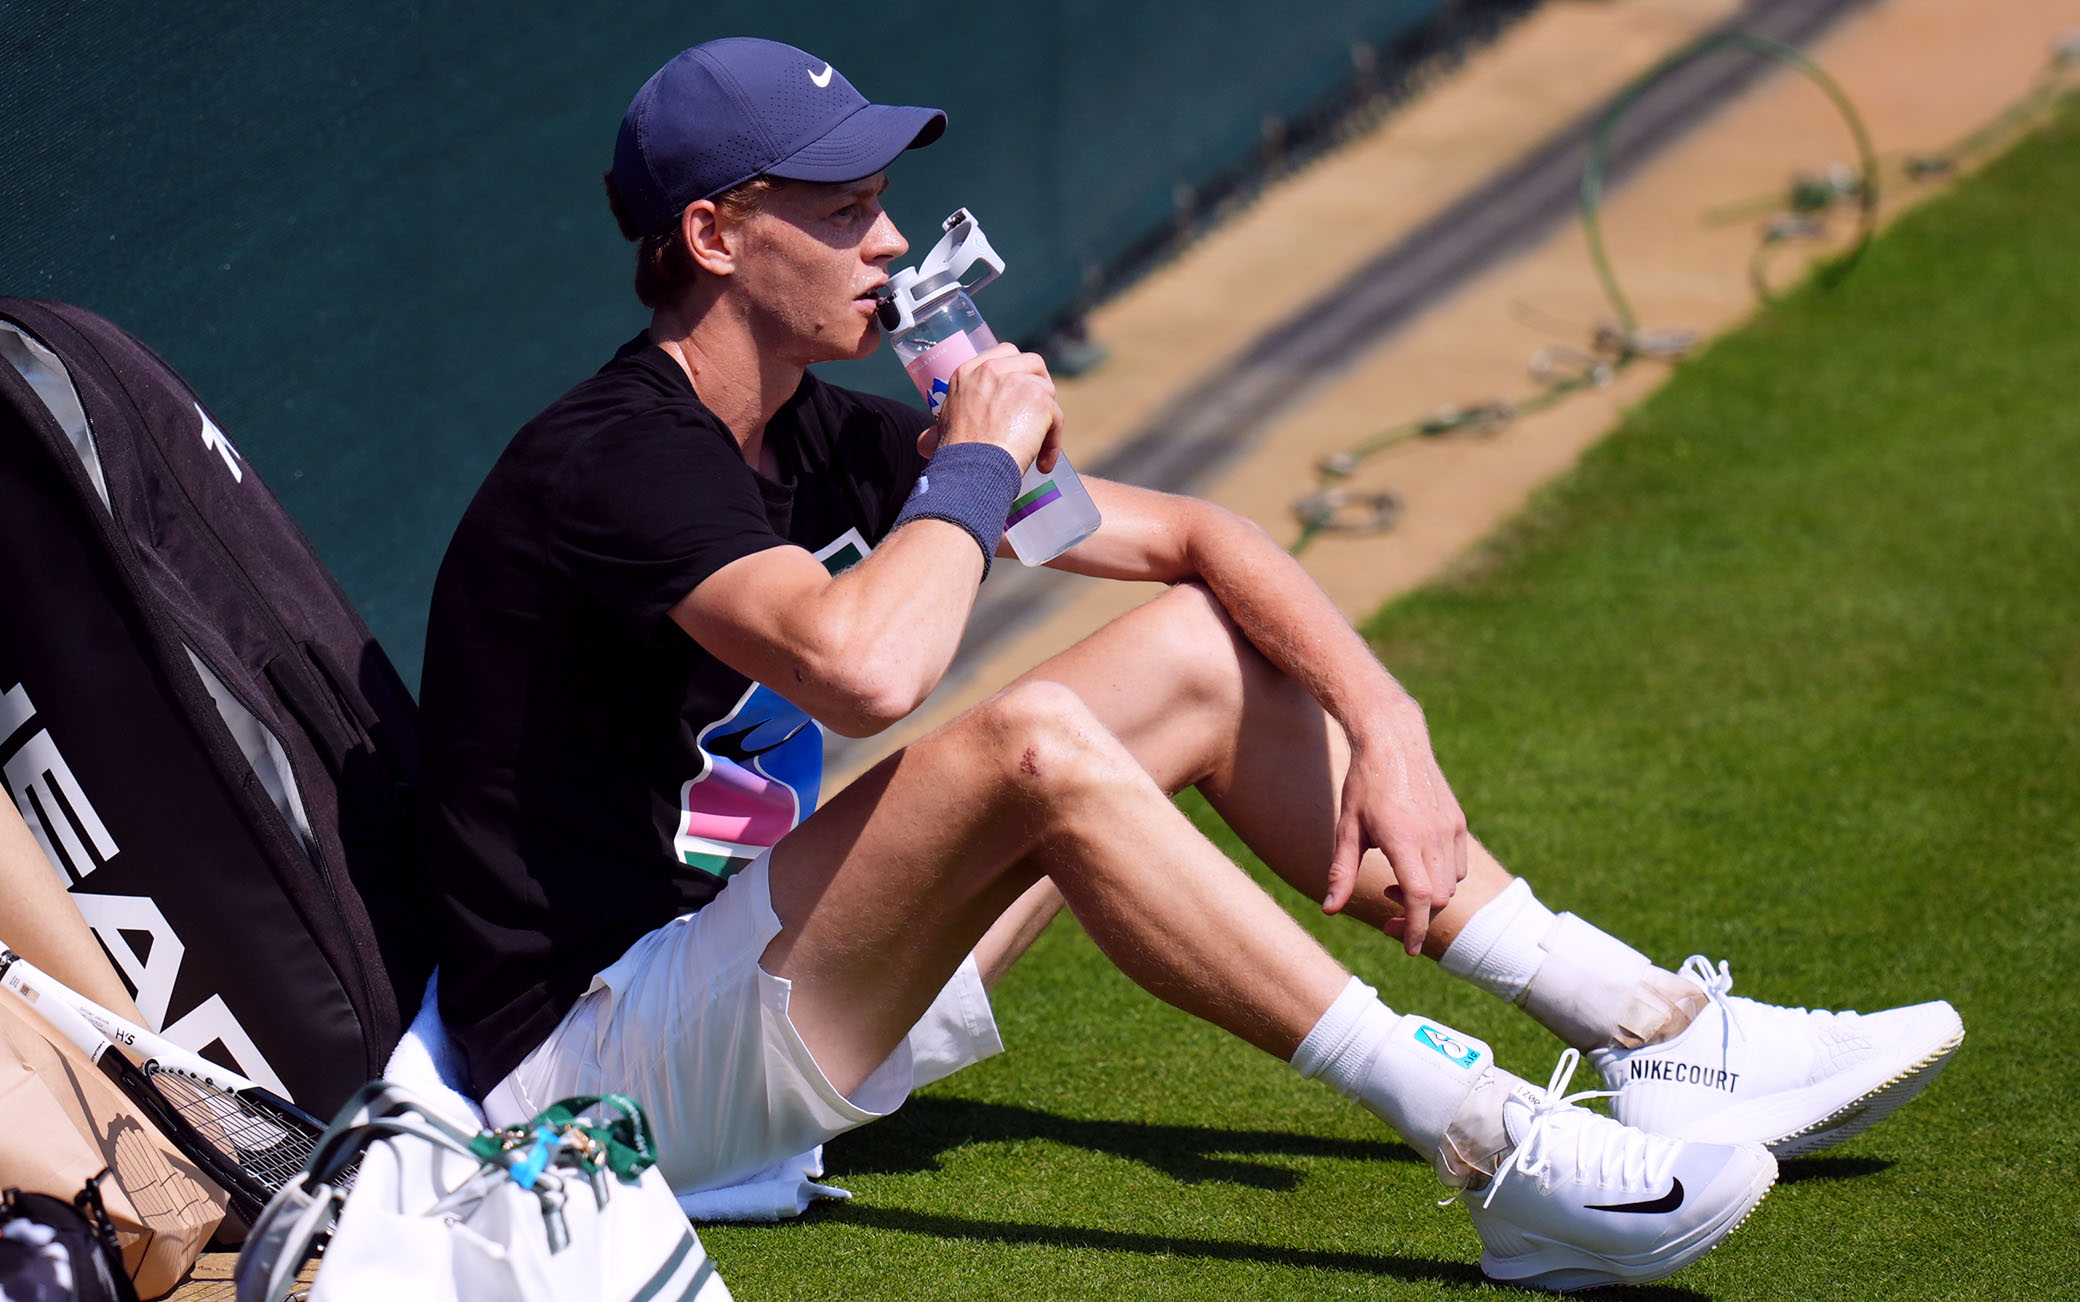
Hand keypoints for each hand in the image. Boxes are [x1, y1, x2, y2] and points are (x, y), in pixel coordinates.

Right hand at [929, 342, 1063, 472]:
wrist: (972, 468)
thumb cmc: (956, 457)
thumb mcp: (940, 431)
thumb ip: (937, 430)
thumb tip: (924, 443)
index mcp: (968, 371)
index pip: (1004, 353)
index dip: (1018, 370)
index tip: (1022, 391)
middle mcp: (993, 369)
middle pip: (1032, 362)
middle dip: (1040, 385)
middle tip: (1039, 414)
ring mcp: (1018, 380)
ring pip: (1047, 390)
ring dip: (1048, 418)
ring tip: (1039, 446)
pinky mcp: (1039, 397)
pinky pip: (1056, 415)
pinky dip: (1054, 439)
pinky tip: (1044, 461)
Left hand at [1322, 698, 1468, 956]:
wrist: (1393, 740)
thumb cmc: (1363, 784)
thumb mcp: (1346, 828)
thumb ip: (1340, 871)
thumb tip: (1329, 910)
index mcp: (1403, 839)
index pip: (1421, 898)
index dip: (1417, 928)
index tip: (1409, 949)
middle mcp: (1433, 835)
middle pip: (1438, 897)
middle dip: (1417, 917)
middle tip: (1388, 917)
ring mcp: (1450, 828)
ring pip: (1451, 883)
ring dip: (1428, 897)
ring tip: (1394, 885)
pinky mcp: (1457, 821)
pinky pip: (1457, 865)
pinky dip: (1440, 878)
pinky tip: (1414, 866)